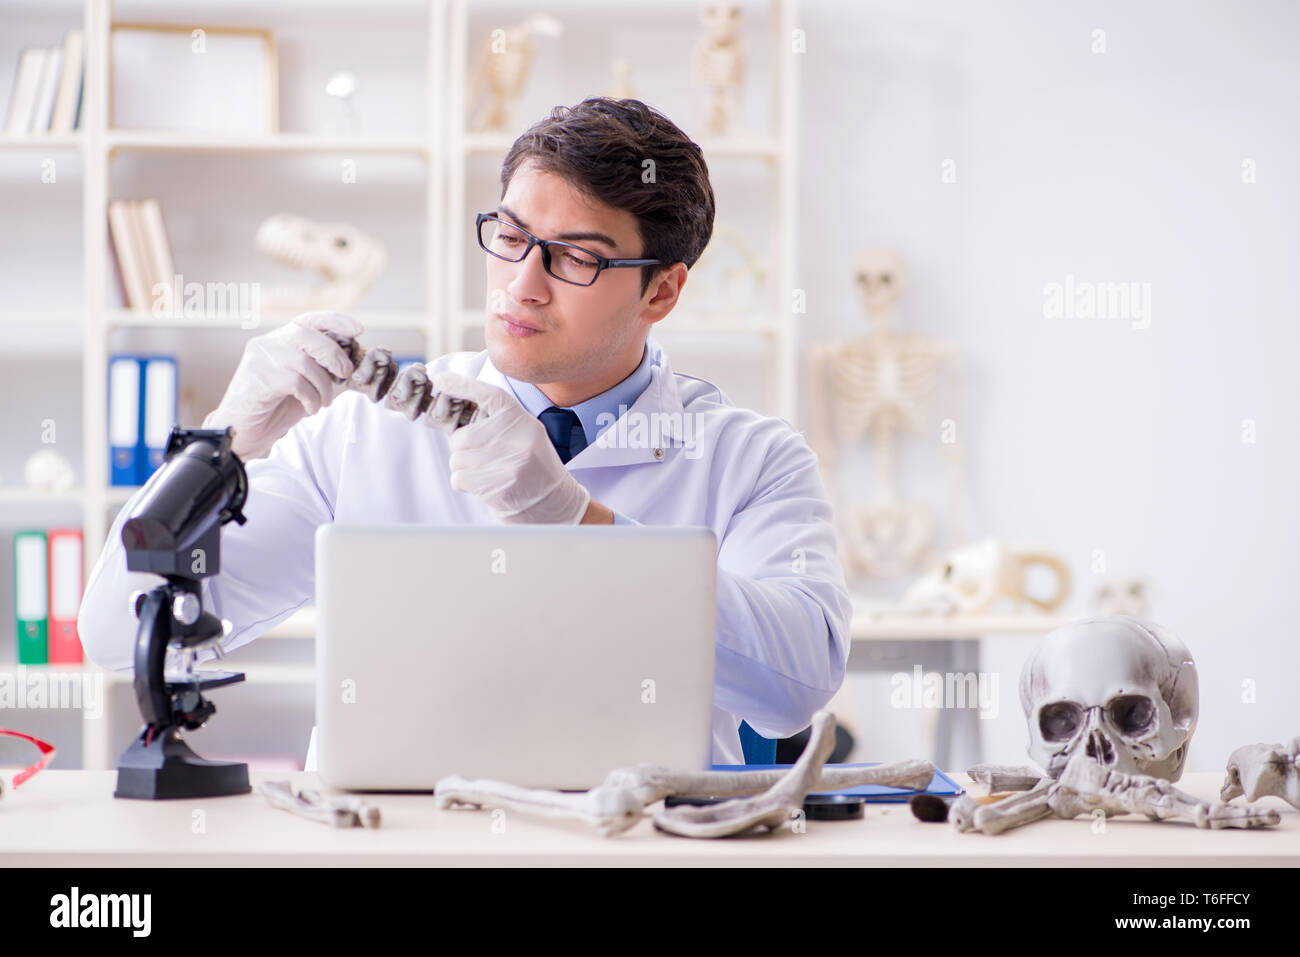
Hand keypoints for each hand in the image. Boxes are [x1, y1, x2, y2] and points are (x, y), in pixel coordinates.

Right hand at [204, 311, 362, 458]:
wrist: (242, 430)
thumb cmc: (275, 406)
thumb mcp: (304, 381)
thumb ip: (320, 366)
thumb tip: (352, 361)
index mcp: (280, 339)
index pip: (309, 320)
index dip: (335, 321)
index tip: (358, 330)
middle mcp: (267, 343)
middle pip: (308, 336)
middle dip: (334, 355)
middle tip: (345, 373)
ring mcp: (260, 359)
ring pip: (304, 362)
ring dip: (322, 386)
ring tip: (322, 402)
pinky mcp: (258, 378)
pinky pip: (296, 382)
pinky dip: (311, 398)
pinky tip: (310, 408)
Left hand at [431, 372, 591, 523]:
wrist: (557, 503)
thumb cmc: (535, 467)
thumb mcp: (525, 434)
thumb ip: (496, 423)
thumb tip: (455, 412)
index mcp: (522, 421)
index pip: (488, 394)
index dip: (462, 385)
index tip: (441, 380)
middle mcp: (517, 439)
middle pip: (462, 437)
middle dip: (463, 449)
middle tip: (482, 456)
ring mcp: (508, 464)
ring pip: (457, 460)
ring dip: (465, 468)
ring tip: (489, 473)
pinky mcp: (498, 488)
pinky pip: (459, 479)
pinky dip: (466, 483)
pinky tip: (487, 485)